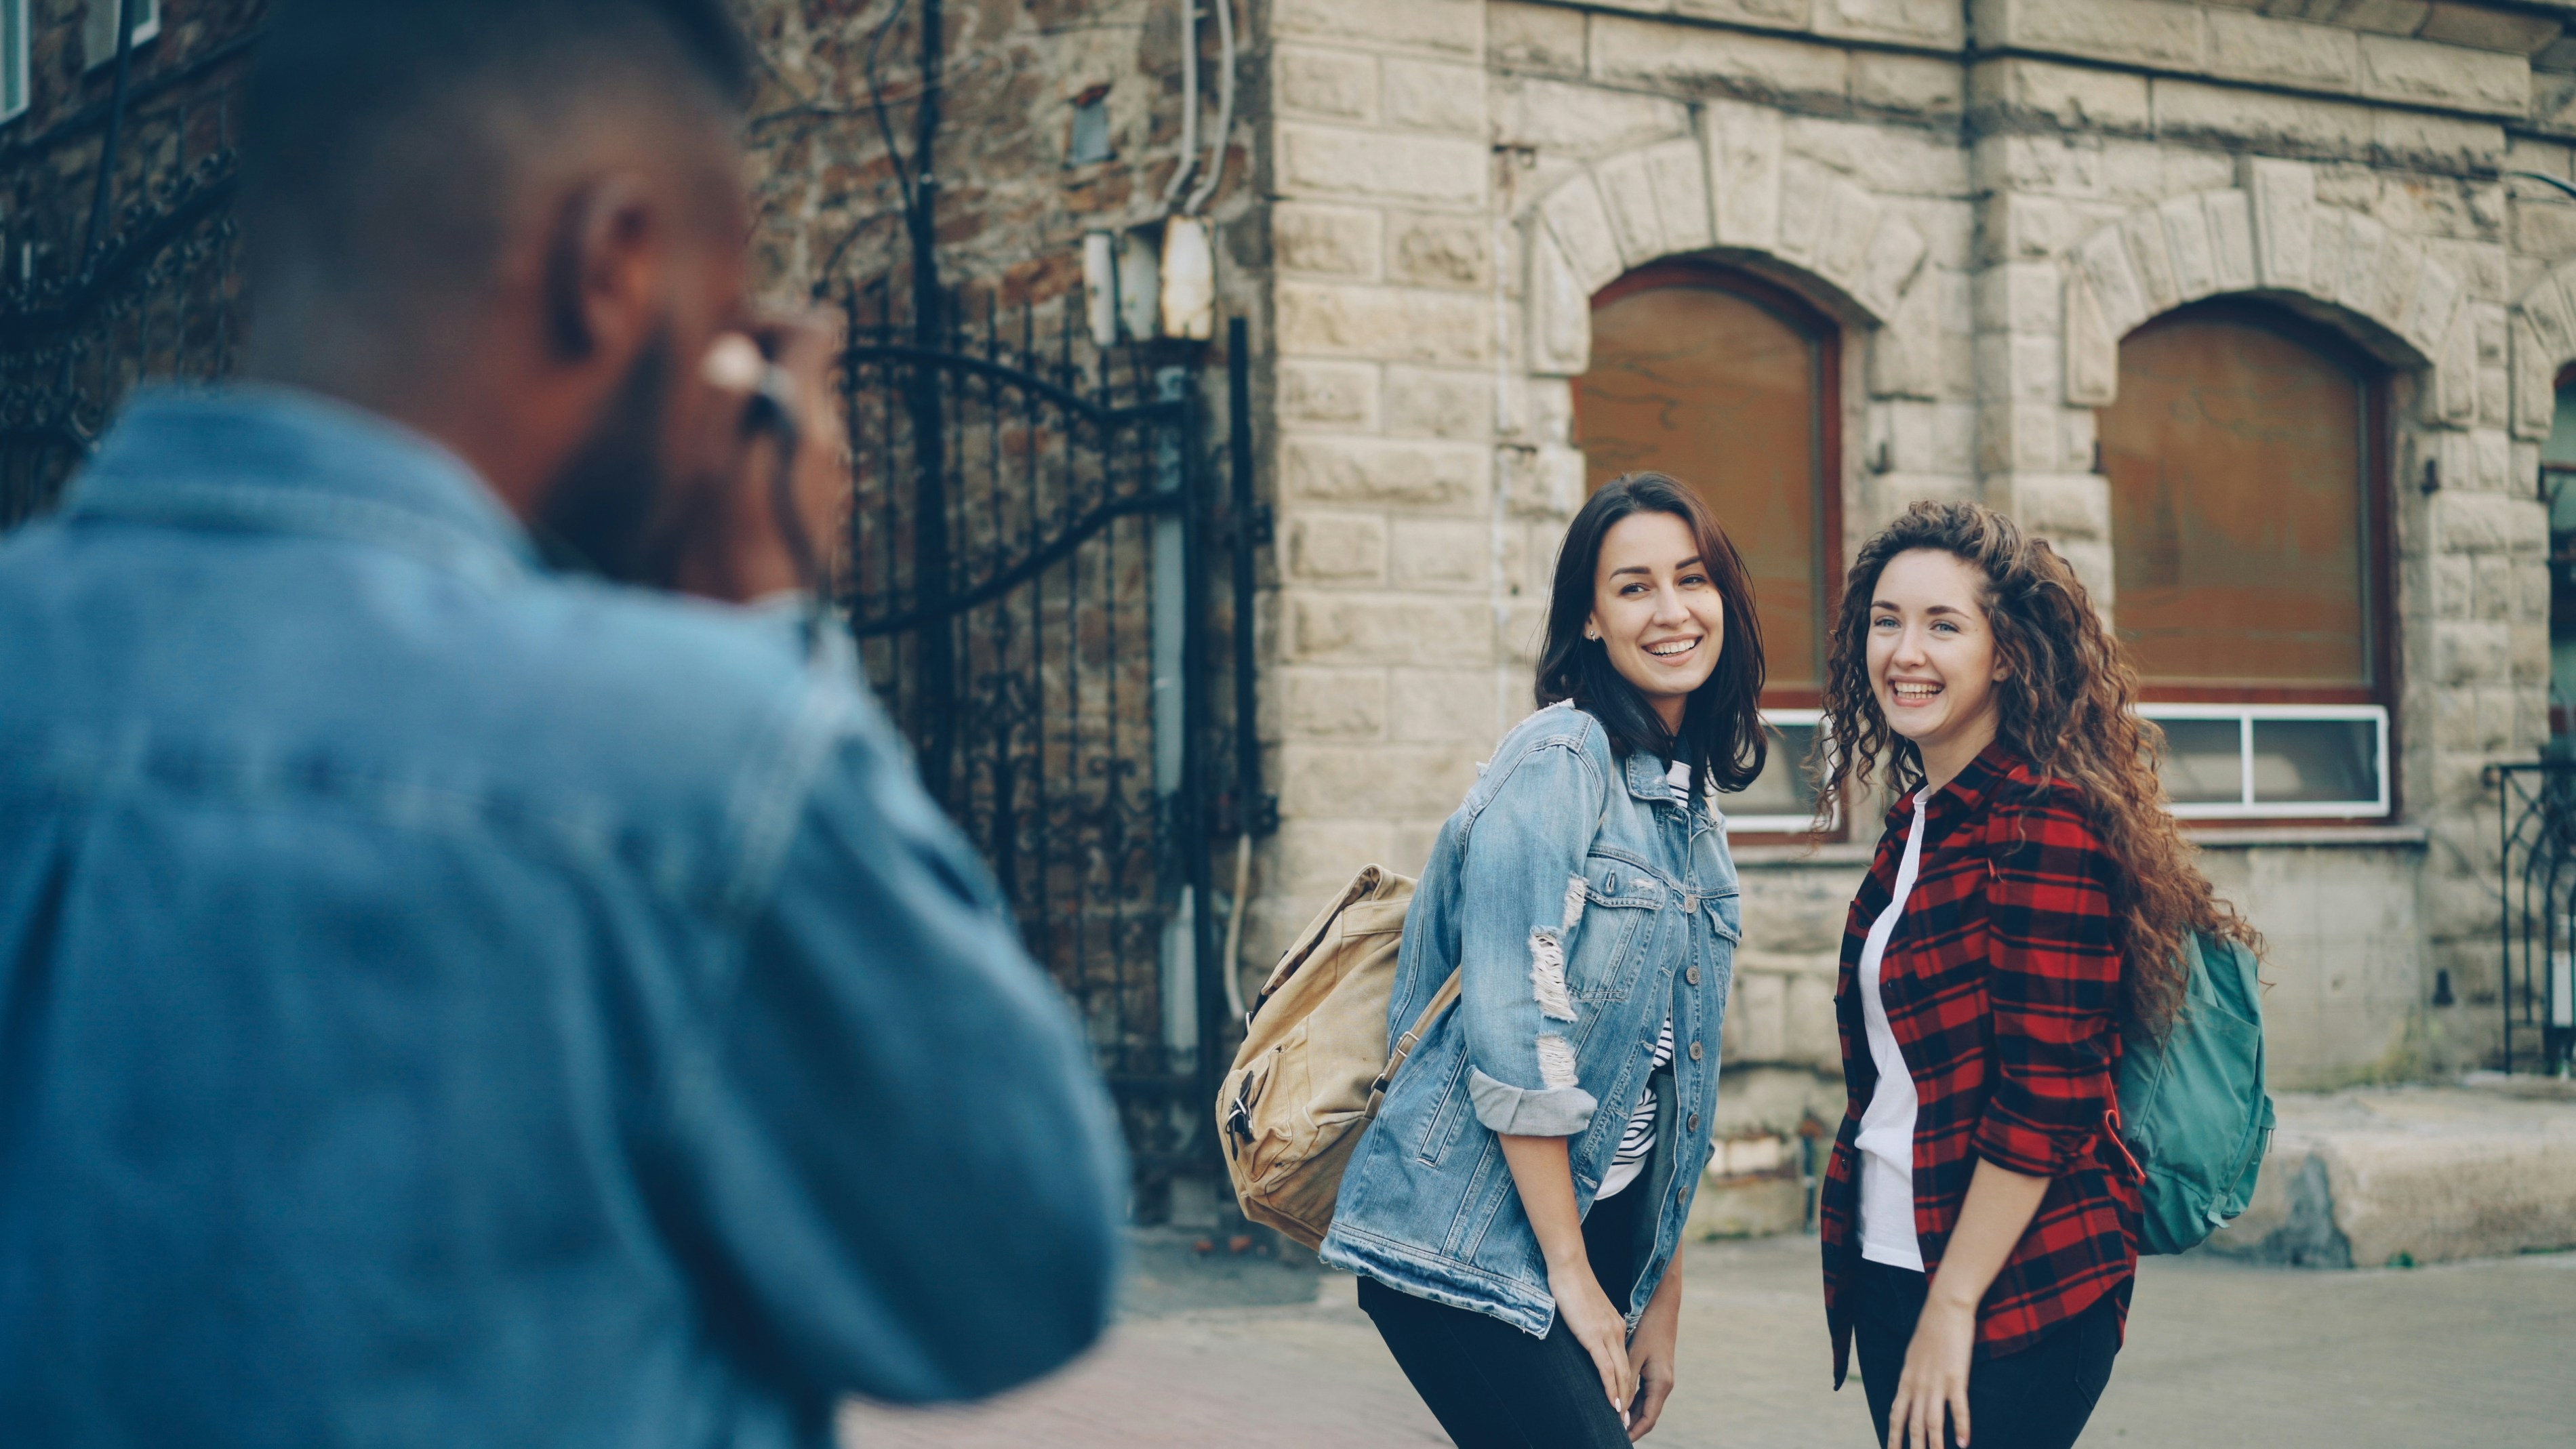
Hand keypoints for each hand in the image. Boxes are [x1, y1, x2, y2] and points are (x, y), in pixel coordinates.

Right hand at [669, 307, 848, 602]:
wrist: (753, 640)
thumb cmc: (714, 554)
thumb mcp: (705, 468)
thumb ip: (726, 399)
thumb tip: (739, 346)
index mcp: (806, 420)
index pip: (816, 328)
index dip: (768, 320)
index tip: (722, 346)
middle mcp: (828, 442)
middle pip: (802, 367)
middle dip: (752, 366)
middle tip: (697, 399)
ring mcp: (827, 477)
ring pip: (791, 411)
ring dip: (748, 412)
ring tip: (699, 448)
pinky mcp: (816, 508)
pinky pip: (788, 452)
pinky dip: (755, 449)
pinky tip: (718, 487)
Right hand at [1547, 1255, 1634, 1429]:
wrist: (1569, 1268)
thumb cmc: (1572, 1286)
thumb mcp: (1587, 1312)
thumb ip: (1591, 1327)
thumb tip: (1586, 1336)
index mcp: (1617, 1326)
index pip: (1624, 1362)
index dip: (1626, 1384)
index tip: (1624, 1402)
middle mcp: (1618, 1332)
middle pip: (1626, 1372)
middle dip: (1628, 1398)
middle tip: (1627, 1420)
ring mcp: (1608, 1334)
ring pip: (1620, 1374)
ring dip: (1621, 1399)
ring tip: (1621, 1419)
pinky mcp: (1594, 1336)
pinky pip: (1606, 1369)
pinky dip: (1611, 1388)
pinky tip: (1612, 1403)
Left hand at [1624, 1280, 1679, 1440]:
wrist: (1662, 1307)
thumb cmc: (1648, 1328)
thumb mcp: (1634, 1356)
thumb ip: (1627, 1383)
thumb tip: (1620, 1408)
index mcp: (1662, 1383)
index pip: (1648, 1419)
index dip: (1633, 1432)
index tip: (1616, 1439)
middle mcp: (1664, 1384)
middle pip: (1647, 1415)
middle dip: (1631, 1426)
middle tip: (1609, 1433)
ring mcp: (1661, 1378)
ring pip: (1645, 1405)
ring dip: (1630, 1414)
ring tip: (1610, 1422)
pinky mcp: (1656, 1370)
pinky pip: (1644, 1393)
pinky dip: (1632, 1401)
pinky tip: (1617, 1401)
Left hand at [1888, 1294, 1974, 1448]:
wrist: (1944, 1307)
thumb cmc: (1931, 1329)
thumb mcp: (1914, 1355)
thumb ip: (1912, 1374)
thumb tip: (1910, 1388)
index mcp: (1906, 1379)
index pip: (1896, 1414)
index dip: (1894, 1436)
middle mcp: (1917, 1385)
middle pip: (1913, 1424)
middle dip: (1912, 1447)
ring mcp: (1936, 1383)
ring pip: (1932, 1422)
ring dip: (1935, 1445)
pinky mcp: (1955, 1378)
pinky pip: (1958, 1409)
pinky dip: (1961, 1427)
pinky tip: (1964, 1443)